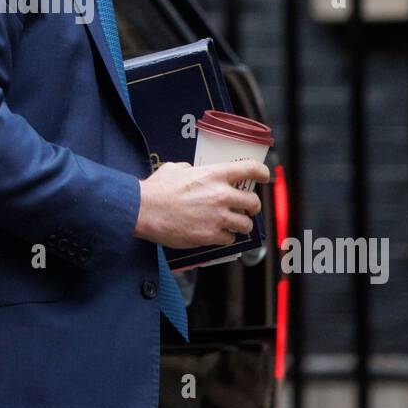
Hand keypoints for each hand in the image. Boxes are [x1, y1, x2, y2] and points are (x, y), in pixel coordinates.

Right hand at [134, 160, 268, 248]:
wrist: (144, 210)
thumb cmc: (157, 189)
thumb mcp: (176, 168)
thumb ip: (191, 169)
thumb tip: (194, 170)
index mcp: (215, 174)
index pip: (251, 169)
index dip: (262, 173)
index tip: (263, 177)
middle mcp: (221, 195)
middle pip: (254, 202)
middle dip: (251, 206)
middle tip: (245, 208)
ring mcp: (218, 217)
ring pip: (246, 224)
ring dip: (241, 224)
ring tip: (233, 224)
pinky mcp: (210, 235)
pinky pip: (229, 239)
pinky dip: (225, 238)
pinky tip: (217, 234)